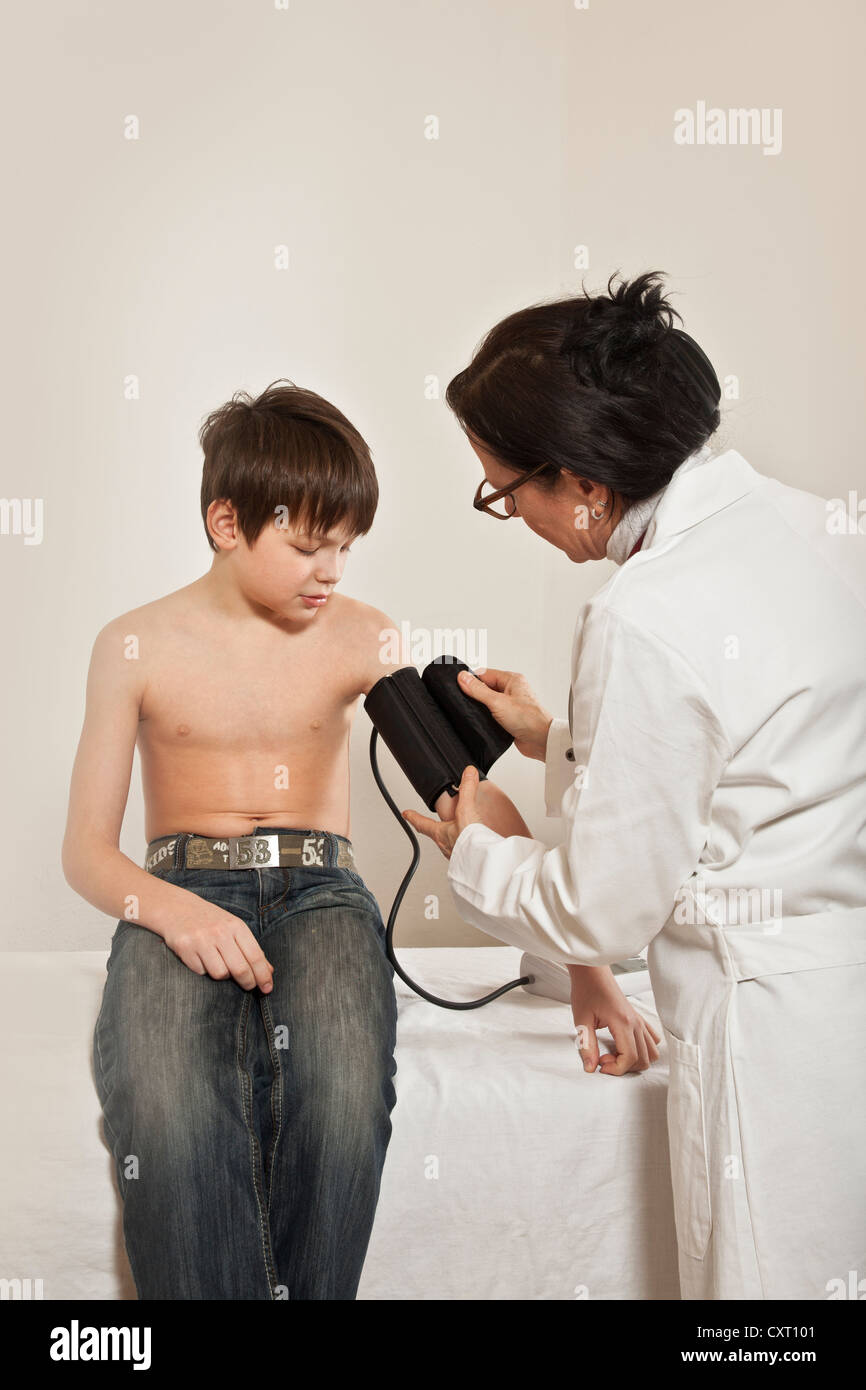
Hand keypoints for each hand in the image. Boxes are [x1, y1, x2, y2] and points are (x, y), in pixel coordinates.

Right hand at [160, 900, 274, 991]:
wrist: (176, 907)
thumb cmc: (210, 920)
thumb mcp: (233, 928)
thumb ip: (251, 949)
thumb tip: (269, 972)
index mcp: (236, 926)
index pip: (255, 956)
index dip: (263, 976)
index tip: (267, 989)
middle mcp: (220, 932)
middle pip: (240, 969)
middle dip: (248, 983)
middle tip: (249, 987)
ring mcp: (201, 940)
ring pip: (220, 974)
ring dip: (223, 975)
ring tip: (219, 964)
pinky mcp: (185, 948)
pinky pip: (201, 971)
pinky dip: (204, 970)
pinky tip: (201, 958)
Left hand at [403, 765, 530, 858]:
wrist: (483, 864)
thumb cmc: (469, 843)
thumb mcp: (466, 810)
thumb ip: (467, 790)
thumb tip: (467, 773)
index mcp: (440, 833)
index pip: (422, 824)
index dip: (413, 817)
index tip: (406, 814)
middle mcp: (446, 846)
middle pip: (435, 836)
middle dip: (434, 829)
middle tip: (433, 825)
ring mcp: (457, 856)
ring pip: (450, 846)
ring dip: (453, 840)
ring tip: (458, 835)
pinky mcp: (469, 862)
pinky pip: (465, 855)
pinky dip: (469, 849)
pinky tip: (476, 848)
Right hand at [456, 667, 552, 760]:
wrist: (541, 740)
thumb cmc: (528, 719)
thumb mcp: (497, 702)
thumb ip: (478, 690)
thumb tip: (463, 678)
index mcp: (512, 680)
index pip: (485, 674)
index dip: (472, 680)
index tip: (459, 686)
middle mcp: (512, 691)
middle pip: (486, 688)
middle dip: (476, 695)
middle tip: (467, 702)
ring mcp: (511, 705)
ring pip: (488, 702)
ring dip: (481, 708)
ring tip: (476, 713)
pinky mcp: (509, 718)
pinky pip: (492, 714)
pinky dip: (486, 718)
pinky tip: (482, 722)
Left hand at [569, 965, 659, 1075]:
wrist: (591, 972)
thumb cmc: (586, 991)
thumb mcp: (581, 1020)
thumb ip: (586, 1045)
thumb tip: (590, 1068)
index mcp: (623, 1022)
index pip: (630, 1057)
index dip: (616, 1069)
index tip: (600, 1065)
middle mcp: (636, 1022)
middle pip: (643, 1059)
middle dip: (624, 1066)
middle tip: (603, 1058)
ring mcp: (639, 1020)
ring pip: (651, 1052)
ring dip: (634, 1060)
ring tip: (613, 1053)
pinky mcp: (638, 1018)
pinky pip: (651, 1040)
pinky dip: (641, 1049)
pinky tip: (623, 1045)